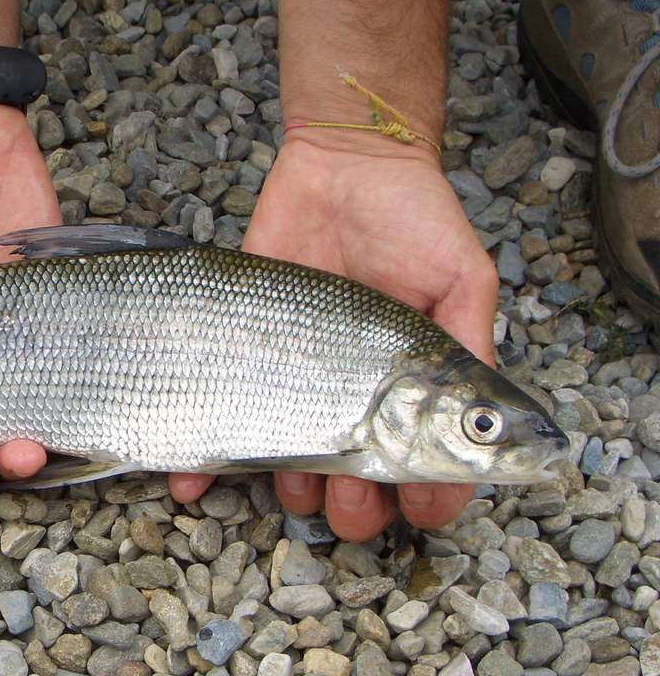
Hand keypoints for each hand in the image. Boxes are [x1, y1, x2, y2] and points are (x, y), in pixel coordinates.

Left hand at [173, 134, 497, 538]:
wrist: (339, 165)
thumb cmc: (410, 217)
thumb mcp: (459, 275)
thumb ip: (466, 342)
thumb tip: (481, 420)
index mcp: (411, 392)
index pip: (425, 469)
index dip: (429, 500)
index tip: (422, 510)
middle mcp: (351, 400)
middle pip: (357, 487)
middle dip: (357, 509)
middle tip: (354, 492)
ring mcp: (293, 387)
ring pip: (291, 473)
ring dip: (292, 493)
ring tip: (295, 484)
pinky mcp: (240, 363)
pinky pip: (220, 428)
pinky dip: (201, 467)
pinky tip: (193, 482)